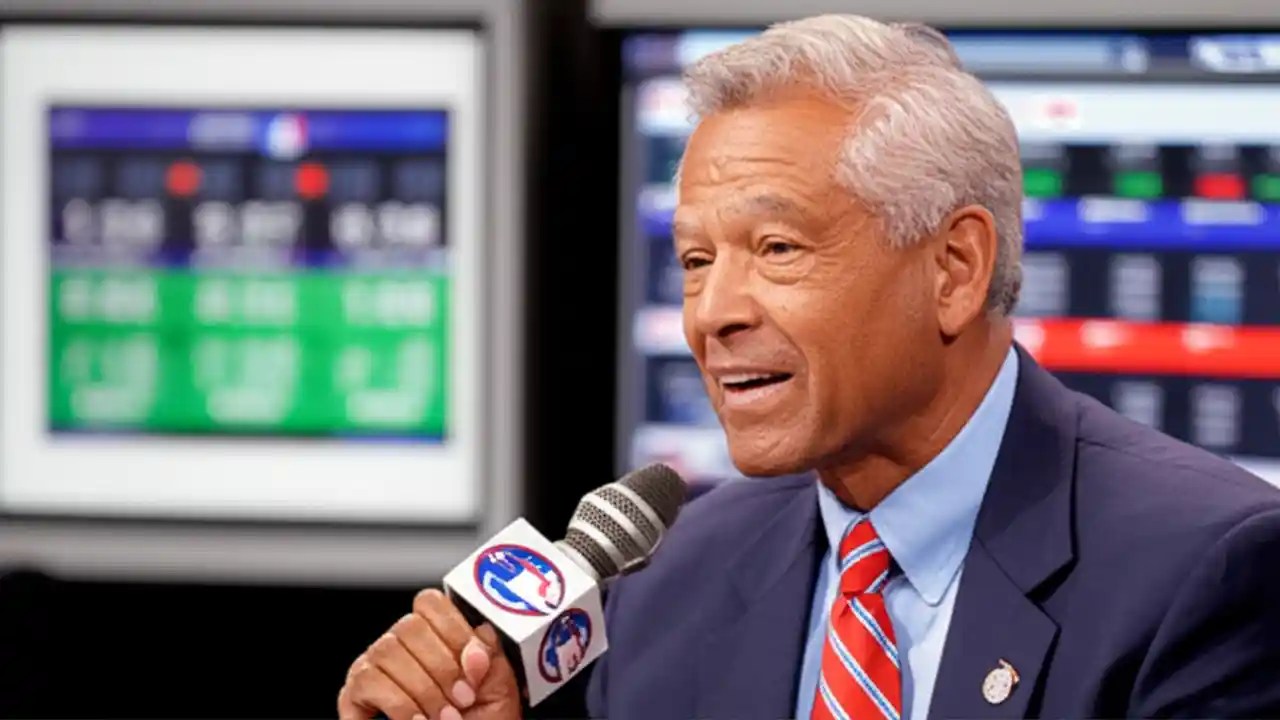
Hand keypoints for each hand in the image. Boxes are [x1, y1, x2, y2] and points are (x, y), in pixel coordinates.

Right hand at [338, 589, 520, 719]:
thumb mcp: (496, 691)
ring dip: (422, 690)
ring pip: (386, 651)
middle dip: (442, 668)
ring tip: (444, 717)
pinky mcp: (355, 694)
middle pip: (409, 626)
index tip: (476, 667)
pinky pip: (366, 681)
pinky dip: (398, 704)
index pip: (431, 603)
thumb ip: (491, 657)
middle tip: (462, 700)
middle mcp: (400, 646)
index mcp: (435, 637)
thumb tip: (481, 631)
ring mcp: (374, 666)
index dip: (455, 631)